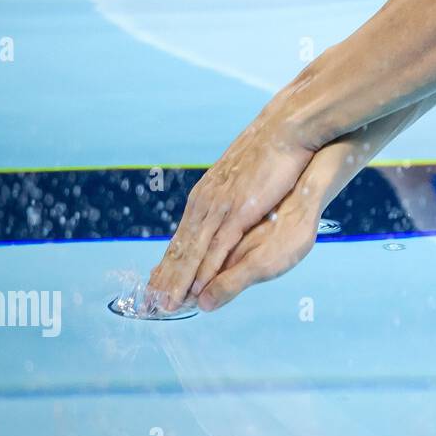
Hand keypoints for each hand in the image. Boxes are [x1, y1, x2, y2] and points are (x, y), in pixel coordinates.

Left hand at [147, 113, 314, 311]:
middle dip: (165, 278)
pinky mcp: (236, 212)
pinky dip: (203, 271)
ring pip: (191, 252)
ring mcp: (217, 207)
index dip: (170, 262)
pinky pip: (215, 248)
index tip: (158, 283)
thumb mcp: (243, 177)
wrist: (284, 130)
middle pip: (180, 248)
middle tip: (151, 304)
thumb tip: (231, 203)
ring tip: (166, 305)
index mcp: (206, 196)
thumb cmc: (269, 152)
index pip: (182, 236)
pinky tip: (197, 288)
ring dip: (177, 281)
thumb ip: (232, 195)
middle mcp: (204, 203)